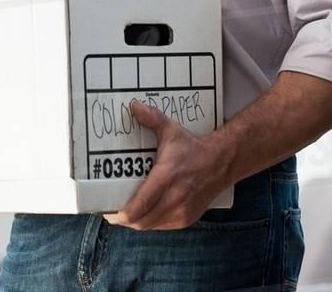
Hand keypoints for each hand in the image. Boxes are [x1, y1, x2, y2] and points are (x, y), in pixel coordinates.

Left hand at [102, 99, 233, 230]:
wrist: (221, 163)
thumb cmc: (191, 148)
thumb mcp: (171, 130)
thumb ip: (152, 118)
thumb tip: (134, 106)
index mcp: (166, 177)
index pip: (140, 205)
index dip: (123, 214)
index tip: (110, 212)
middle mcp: (175, 198)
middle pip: (142, 221)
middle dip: (125, 219)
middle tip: (113, 211)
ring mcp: (182, 212)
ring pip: (151, 226)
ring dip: (138, 222)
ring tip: (126, 212)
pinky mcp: (187, 219)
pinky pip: (162, 226)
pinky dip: (151, 222)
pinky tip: (145, 212)